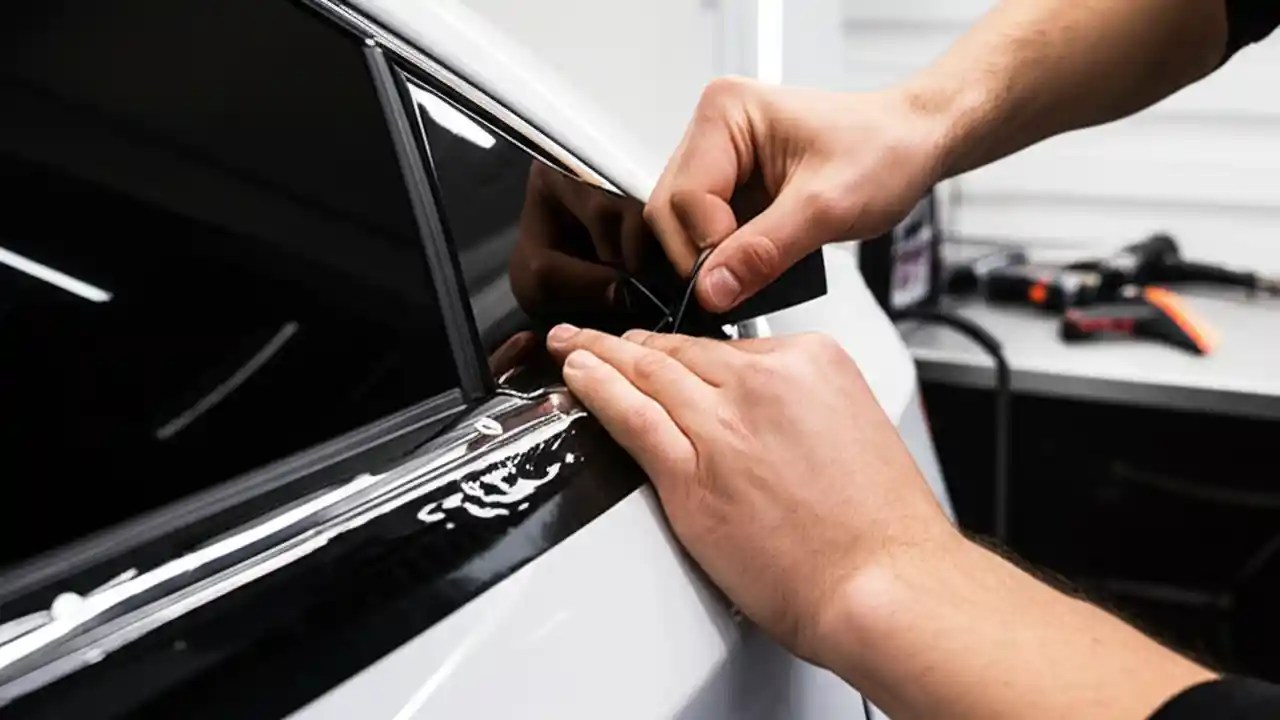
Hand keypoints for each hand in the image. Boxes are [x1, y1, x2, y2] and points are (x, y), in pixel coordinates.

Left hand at [545, 326, 955, 666]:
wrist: (884, 585)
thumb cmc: (879, 529)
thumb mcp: (856, 430)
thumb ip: (803, 410)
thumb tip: (766, 418)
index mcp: (811, 362)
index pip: (728, 346)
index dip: (685, 350)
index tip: (665, 351)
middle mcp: (764, 384)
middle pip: (680, 351)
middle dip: (633, 343)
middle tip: (598, 335)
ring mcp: (723, 426)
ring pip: (646, 373)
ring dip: (598, 353)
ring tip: (570, 345)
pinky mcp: (692, 474)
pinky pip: (630, 416)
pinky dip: (595, 389)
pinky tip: (576, 376)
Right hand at [645, 77, 945, 312]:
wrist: (914, 144)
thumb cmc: (883, 150)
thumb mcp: (826, 208)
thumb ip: (764, 252)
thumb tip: (713, 289)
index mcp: (726, 112)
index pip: (683, 198)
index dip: (706, 248)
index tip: (734, 282)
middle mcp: (715, 130)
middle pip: (671, 213)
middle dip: (704, 256)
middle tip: (744, 281)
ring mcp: (720, 158)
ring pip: (683, 226)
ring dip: (716, 257)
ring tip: (759, 266)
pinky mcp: (732, 184)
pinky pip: (706, 231)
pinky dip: (727, 255)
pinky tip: (758, 259)